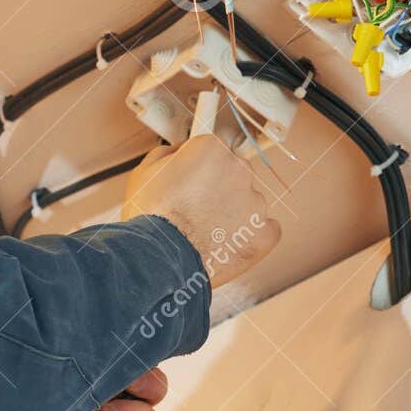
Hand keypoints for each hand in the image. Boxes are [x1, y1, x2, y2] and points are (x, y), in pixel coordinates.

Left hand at [0, 369, 169, 410]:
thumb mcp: (49, 380)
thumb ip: (80, 362)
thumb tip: (104, 339)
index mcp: (94, 380)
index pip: (137, 364)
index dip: (143, 360)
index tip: (127, 355)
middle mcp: (108, 406)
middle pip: (157, 391)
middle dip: (151, 385)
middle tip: (129, 385)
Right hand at [120, 136, 280, 287]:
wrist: (160, 260)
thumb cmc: (151, 220)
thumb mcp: (145, 172)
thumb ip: (169, 155)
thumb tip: (176, 154)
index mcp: (212, 150)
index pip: (212, 151)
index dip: (199, 169)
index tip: (193, 180)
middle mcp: (239, 171)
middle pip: (234, 174)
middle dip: (218, 189)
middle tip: (194, 208)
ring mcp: (256, 204)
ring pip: (249, 203)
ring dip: (233, 213)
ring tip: (205, 230)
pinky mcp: (264, 234)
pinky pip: (264, 230)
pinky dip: (249, 237)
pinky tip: (227, 242)